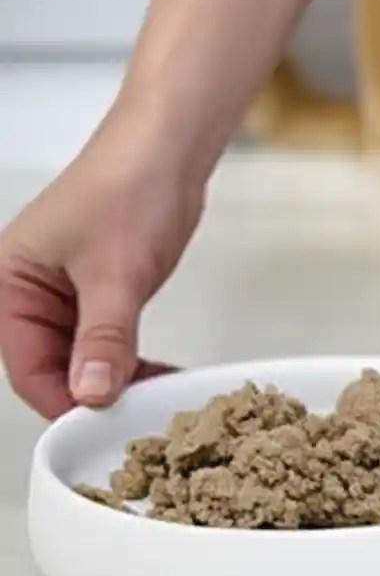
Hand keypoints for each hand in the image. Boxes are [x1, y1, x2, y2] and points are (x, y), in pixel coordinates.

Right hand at [0, 112, 202, 418]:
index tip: (101, 423)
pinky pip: (107, 341)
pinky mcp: (100, 291)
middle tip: (138, 414)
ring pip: (83, 358)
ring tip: (156, 397)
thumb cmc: (128, 189)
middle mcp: (29, 291)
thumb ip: (104, 338)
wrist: (168, 151)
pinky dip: (132, 360)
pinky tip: (161, 374)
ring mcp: (65, 293)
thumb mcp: (116, 274)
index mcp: (8, 283)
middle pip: (52, 367)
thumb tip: (91, 393)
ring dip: (118, 380)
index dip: (62, 401)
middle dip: (94, 394)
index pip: (25, 366)